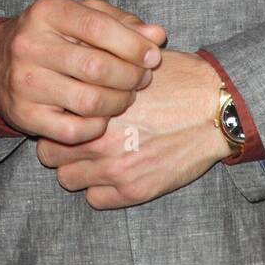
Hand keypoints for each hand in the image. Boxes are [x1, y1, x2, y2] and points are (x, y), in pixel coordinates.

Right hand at [0, 0, 166, 141]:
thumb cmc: (53, 35)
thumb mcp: (82, 16)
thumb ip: (121, 23)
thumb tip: (157, 36)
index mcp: (47, 12)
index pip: (98, 27)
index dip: (133, 44)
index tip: (153, 56)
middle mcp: (30, 45)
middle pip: (96, 67)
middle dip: (130, 76)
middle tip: (142, 80)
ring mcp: (25, 82)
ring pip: (88, 101)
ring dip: (118, 103)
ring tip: (126, 97)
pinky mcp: (23, 115)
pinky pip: (72, 130)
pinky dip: (96, 127)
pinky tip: (103, 117)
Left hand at [36, 48, 230, 208]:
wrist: (214, 109)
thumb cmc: (177, 80)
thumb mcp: (134, 63)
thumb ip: (101, 71)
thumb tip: (77, 65)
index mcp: (97, 105)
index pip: (51, 119)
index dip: (58, 117)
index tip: (67, 116)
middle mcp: (101, 139)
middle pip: (50, 153)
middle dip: (61, 144)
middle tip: (76, 138)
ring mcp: (116, 169)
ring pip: (68, 179)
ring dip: (77, 169)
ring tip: (94, 157)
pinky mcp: (135, 190)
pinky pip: (95, 200)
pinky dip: (99, 189)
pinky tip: (113, 172)